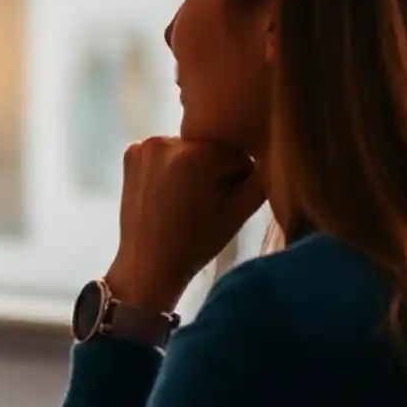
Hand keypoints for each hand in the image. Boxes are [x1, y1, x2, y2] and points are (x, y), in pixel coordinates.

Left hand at [107, 136, 266, 312]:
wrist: (146, 264)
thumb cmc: (196, 244)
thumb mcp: (239, 213)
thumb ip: (263, 178)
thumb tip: (274, 151)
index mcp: (196, 155)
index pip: (238, 155)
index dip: (238, 181)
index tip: (222, 205)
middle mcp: (167, 141)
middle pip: (212, 149)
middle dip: (214, 171)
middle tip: (202, 205)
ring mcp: (145, 146)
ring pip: (190, 149)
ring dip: (193, 167)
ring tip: (184, 201)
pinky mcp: (131, 153)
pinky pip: (167, 152)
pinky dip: (171, 167)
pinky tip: (166, 194)